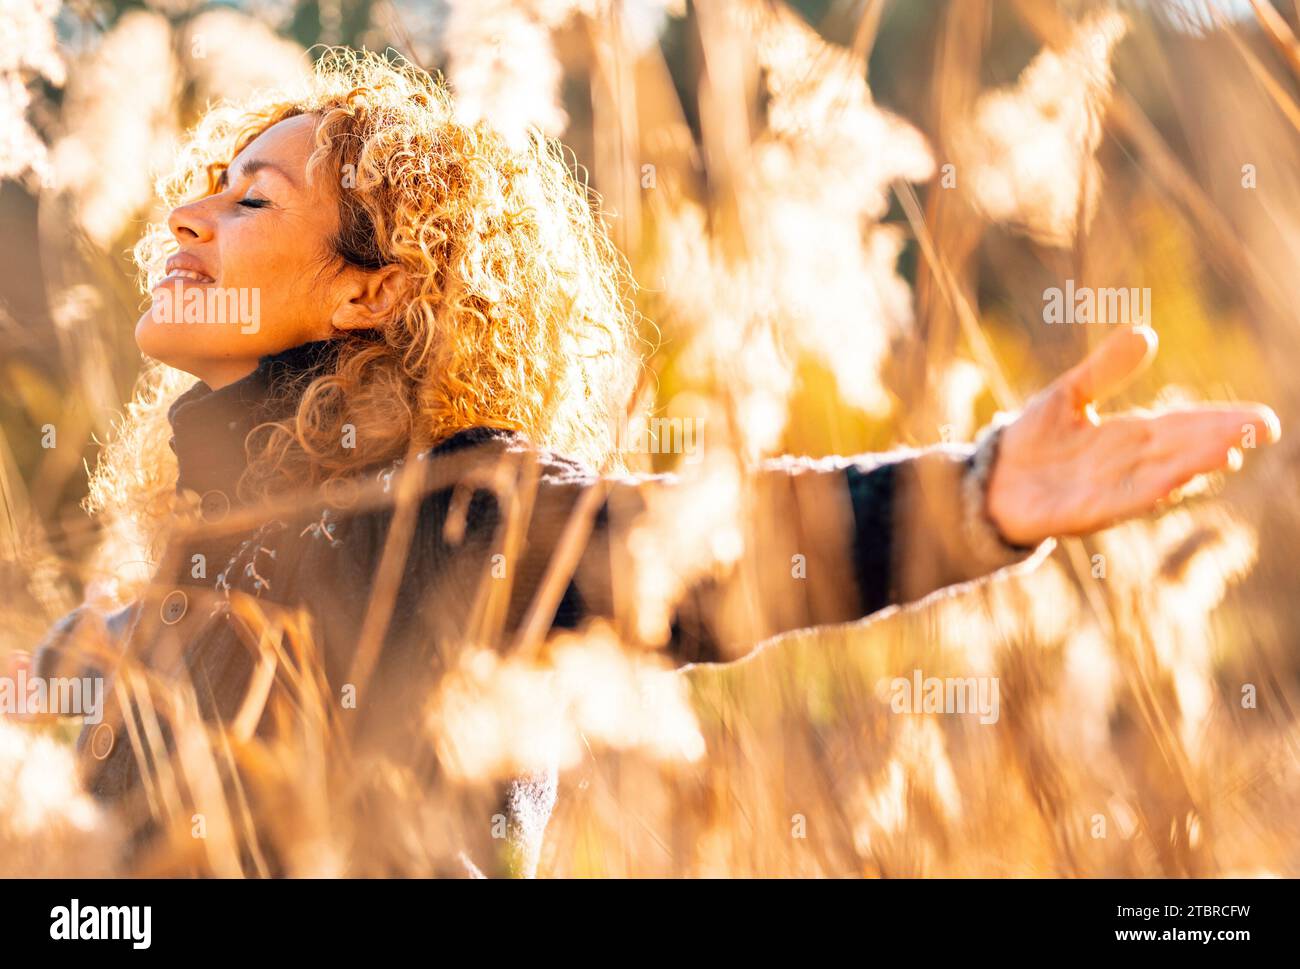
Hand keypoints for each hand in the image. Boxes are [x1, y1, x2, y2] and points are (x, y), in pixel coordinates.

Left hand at [986, 326, 1279, 546]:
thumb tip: (1146, 333)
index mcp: (1129, 437)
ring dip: (1192, 466)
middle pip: (1180, 450)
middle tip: (1263, 428)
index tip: (1262, 418)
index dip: (1221, 421)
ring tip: (1229, 451)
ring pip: (1159, 476)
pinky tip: (1173, 482)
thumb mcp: (1069, 395)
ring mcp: (1109, 490)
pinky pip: (1120, 502)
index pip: (1183, 426)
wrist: (988, 483)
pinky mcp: (1083, 513)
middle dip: (1219, 440)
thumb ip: (1105, 369)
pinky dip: (1146, 492)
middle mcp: (1127, 465)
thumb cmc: (1032, 443)